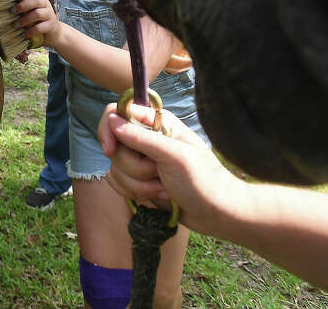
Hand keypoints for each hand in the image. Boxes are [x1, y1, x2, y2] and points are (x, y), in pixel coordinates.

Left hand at [14, 0, 62, 49]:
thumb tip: (4, 0)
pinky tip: (24, 34)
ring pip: (38, 14)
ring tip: (16, 25)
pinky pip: (40, 27)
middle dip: (23, 5)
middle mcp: (46, 4)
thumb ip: (23, 3)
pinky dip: (31, 31)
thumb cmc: (38, 19)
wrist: (54, 33)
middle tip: (12, 11)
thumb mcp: (32, 9)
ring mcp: (49, 15)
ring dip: (24, 20)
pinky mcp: (50, 26)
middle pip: (37, 0)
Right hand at [97, 102, 243, 235]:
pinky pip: (119, 183)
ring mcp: (142, 160)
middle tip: (158, 174)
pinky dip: (136, 193)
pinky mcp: (140, 180)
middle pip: (115, 146)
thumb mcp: (174, 156)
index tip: (111, 151)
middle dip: (134, 167)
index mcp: (157, 122)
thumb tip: (112, 120)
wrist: (218, 214)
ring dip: (138, 184)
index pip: (116, 113)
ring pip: (116, 168)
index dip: (109, 130)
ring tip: (164, 189)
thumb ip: (141, 137)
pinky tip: (158, 197)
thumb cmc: (204, 181)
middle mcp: (147, 138)